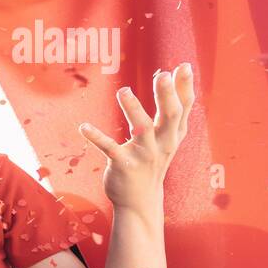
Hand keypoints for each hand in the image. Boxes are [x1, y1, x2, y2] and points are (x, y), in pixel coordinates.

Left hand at [79, 63, 194, 213]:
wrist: (140, 200)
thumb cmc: (153, 160)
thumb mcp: (168, 136)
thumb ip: (171, 109)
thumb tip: (175, 73)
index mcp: (173, 134)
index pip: (184, 107)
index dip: (184, 87)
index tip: (183, 66)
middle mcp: (163, 143)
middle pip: (169, 115)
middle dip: (166, 95)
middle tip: (162, 75)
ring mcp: (144, 155)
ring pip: (140, 129)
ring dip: (132, 109)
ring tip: (123, 91)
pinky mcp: (123, 165)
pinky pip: (109, 149)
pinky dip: (96, 137)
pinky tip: (83, 127)